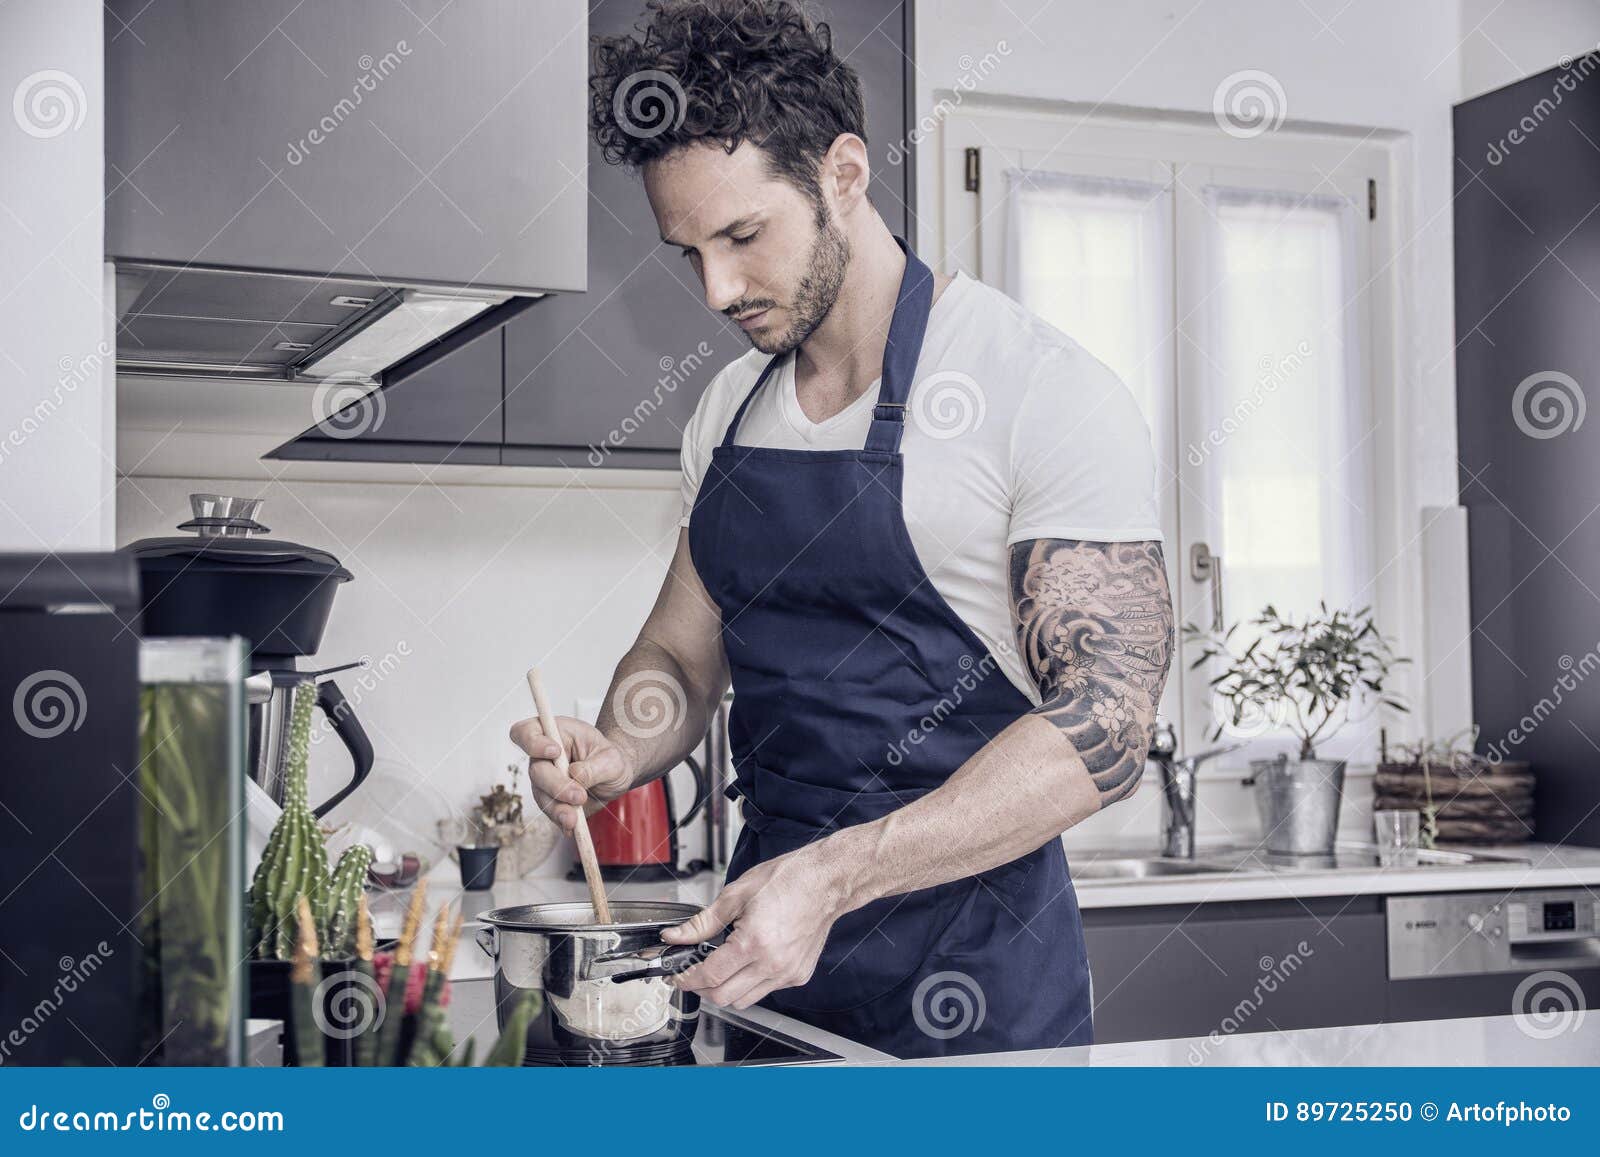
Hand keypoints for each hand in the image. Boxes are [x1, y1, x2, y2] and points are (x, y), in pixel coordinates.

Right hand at [508, 714, 633, 833]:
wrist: (614, 777)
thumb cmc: (609, 759)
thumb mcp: (612, 759)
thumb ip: (594, 766)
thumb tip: (576, 776)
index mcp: (555, 734)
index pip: (527, 732)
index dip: (533, 742)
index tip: (554, 752)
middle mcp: (543, 757)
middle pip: (536, 770)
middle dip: (556, 785)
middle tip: (579, 796)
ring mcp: (544, 781)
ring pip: (541, 795)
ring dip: (558, 808)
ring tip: (574, 819)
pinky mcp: (550, 800)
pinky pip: (550, 812)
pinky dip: (561, 820)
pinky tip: (572, 827)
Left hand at [660, 845, 849, 1009]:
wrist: (826, 881)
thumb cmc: (787, 880)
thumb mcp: (736, 895)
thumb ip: (702, 923)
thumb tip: (676, 936)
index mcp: (754, 942)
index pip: (710, 977)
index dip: (687, 979)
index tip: (679, 976)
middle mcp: (772, 964)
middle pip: (724, 997)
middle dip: (702, 989)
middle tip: (694, 972)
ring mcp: (788, 973)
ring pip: (744, 1000)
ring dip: (726, 989)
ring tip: (722, 967)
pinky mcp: (799, 975)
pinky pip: (766, 990)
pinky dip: (751, 983)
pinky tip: (750, 962)